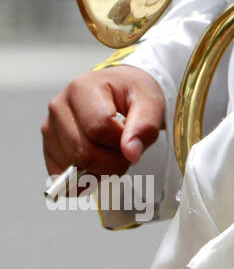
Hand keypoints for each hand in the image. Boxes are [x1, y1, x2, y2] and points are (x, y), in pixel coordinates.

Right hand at [42, 65, 164, 177]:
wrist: (120, 91)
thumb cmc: (131, 95)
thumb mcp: (149, 103)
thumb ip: (144, 127)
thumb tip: (130, 153)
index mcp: (82, 89)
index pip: (99, 129)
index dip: (122, 144)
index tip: (133, 140)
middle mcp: (59, 107)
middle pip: (85, 153)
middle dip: (113, 162)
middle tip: (125, 151)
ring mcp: (50, 128)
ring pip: (74, 167)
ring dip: (101, 170)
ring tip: (111, 152)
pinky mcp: (49, 147)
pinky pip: (62, 175)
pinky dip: (84, 179)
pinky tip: (98, 167)